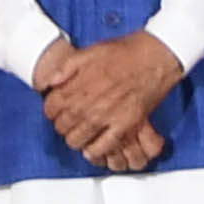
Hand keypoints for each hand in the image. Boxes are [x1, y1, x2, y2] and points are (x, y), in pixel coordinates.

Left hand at [40, 33, 183, 166]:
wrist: (155, 57)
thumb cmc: (126, 52)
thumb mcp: (90, 51)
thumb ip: (66, 68)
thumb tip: (48, 82)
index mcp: (78, 84)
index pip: (51, 107)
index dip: (51, 109)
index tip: (56, 109)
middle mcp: (89, 103)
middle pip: (62, 126)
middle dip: (61, 124)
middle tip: (68, 121)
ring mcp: (106, 116)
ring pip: (77, 140)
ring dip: (74, 139)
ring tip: (79, 133)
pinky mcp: (124, 126)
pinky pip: (102, 147)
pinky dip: (94, 151)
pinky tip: (92, 147)